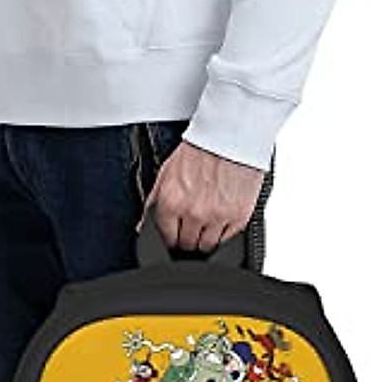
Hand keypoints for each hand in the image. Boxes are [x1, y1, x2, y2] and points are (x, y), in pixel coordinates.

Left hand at [145, 142, 264, 253]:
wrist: (230, 135)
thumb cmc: (200, 149)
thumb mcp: (166, 172)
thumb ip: (153, 202)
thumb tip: (142, 227)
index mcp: (172, 202)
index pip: (168, 239)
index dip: (172, 236)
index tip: (177, 231)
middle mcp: (194, 213)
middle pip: (187, 245)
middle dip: (188, 237)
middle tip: (193, 222)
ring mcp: (217, 218)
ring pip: (207, 246)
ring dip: (206, 237)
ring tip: (208, 218)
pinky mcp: (238, 217)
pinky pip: (227, 239)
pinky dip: (224, 231)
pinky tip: (222, 213)